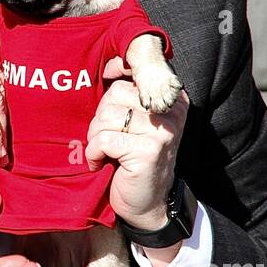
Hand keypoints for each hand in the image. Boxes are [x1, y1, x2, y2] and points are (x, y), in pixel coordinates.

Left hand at [86, 58, 189, 230]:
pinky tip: (102, 164)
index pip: (131, 74)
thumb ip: (125, 95)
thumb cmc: (133, 159)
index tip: (108, 106)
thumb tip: (111, 62)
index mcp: (171, 99)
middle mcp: (172, 110)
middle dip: (100, 119)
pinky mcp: (148, 150)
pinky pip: (103, 140)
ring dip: (96, 138)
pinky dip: (94, 154)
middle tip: (107, 140)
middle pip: (114, 95)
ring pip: (106, 117)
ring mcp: (162, 130)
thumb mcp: (133, 123)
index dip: (111, 84)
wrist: (148, 204)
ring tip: (106, 153)